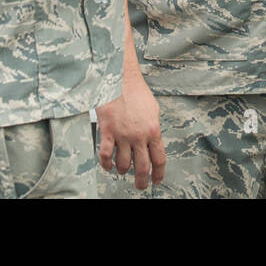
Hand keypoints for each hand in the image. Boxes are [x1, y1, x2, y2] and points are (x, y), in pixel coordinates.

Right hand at [95, 74, 166, 189]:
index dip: (159, 174)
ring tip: (122, 170)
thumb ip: (153, 128)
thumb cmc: (137, 93)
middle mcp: (139, 136)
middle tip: (140, 185)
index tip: (156, 180)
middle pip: (142, 167)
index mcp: (153, 130)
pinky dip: (106, 164)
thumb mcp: (153, 110)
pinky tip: (108, 165)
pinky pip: (106, 156)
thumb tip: (154, 143)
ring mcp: (122, 135)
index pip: (159, 159)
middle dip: (141, 181)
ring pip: (123, 165)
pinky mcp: (107, 132)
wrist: (120, 80)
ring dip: (123, 171)